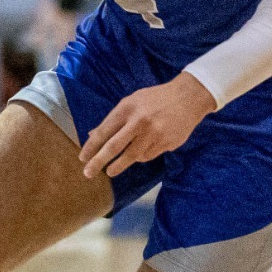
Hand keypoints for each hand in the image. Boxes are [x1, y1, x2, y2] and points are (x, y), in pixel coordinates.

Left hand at [80, 73, 217, 178]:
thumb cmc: (156, 98)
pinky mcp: (166, 143)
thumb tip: (93, 135)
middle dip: (98, 162)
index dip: (92, 146)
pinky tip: (141, 150)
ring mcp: (154, 134)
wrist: (189, 98)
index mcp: (128, 108)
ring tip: (112, 170)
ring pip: (132, 156)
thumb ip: (114, 119)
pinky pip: (148, 156)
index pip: (104, 131)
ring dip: (120, 165)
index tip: (83, 158)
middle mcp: (140, 122)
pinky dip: (141, 156)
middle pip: (114, 147)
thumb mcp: (132, 101)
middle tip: (88, 173)